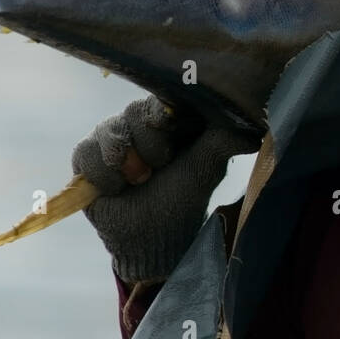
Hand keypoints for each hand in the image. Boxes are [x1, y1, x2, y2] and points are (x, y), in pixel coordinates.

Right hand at [71, 96, 260, 284]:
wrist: (149, 239)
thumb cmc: (181, 201)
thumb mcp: (205, 170)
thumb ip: (221, 144)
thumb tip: (253, 131)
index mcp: (170, 121)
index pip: (161, 99)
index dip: (162, 112)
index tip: (168, 125)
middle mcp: (139, 123)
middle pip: (134, 112)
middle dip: (148, 145)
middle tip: (157, 169)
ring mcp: (111, 137)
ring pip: (109, 131)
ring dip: (126, 163)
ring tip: (139, 182)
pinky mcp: (86, 156)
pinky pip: (86, 152)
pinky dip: (106, 176)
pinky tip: (118, 190)